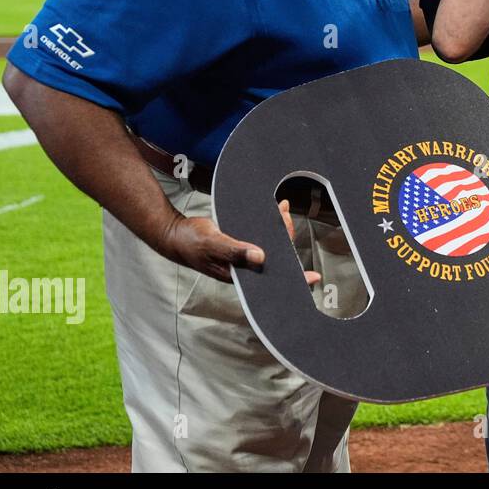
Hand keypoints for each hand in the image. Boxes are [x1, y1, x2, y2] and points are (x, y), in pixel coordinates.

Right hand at [157, 200, 319, 285]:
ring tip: (283, 209)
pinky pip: (262, 235)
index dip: (294, 278)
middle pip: (276, 258)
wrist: (176, 233)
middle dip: (287, 238)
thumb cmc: (190, 242)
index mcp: (239, 274)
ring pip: (271, 245)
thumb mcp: (212, 244)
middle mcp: (245, 267)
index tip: (312, 277)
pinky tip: (276, 211)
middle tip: (287, 217)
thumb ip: (235, 251)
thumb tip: (260, 257)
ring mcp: (243, 256)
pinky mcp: (241, 244)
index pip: (272, 278)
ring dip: (280, 228)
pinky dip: (271, 224)